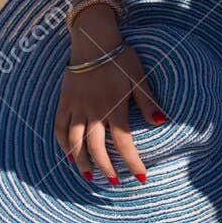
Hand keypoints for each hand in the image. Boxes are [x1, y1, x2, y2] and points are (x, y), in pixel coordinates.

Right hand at [55, 42, 164, 185]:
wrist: (94, 40)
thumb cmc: (120, 58)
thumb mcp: (140, 77)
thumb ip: (149, 101)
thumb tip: (162, 123)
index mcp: (115, 107)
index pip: (124, 143)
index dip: (133, 162)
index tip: (142, 178)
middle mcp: (94, 111)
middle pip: (97, 148)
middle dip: (107, 168)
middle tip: (115, 182)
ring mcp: (76, 108)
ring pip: (76, 142)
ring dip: (82, 162)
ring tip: (90, 176)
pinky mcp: (65, 102)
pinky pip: (60, 128)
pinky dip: (63, 144)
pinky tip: (70, 156)